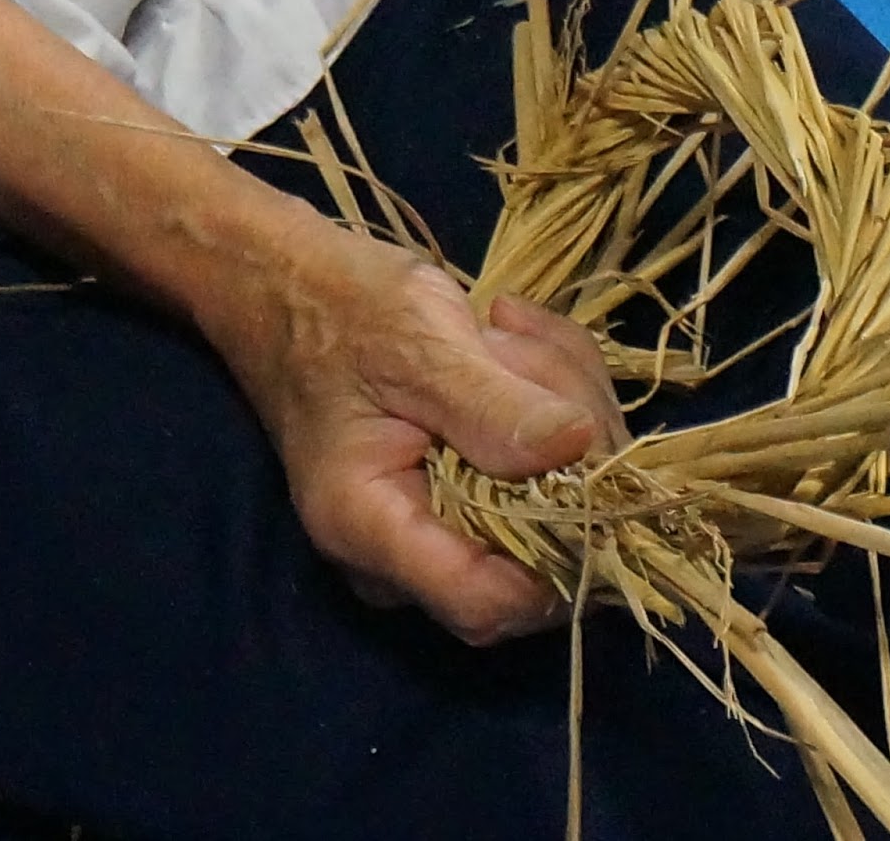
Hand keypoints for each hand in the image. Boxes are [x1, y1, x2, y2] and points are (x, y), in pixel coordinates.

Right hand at [206, 210, 626, 644]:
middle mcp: (406, 554)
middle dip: (568, 447)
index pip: (487, 605)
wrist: (292, 285)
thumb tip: (579, 447)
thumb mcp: (418, 344)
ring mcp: (442, 529)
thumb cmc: (340, 310)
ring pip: (559, 504)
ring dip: (564, 405)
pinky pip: (548, 474)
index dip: (564, 558)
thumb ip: (493, 407)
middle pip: (539, 555)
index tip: (597, 466)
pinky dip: (555, 401)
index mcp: (371, 529)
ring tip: (508, 331)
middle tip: (526, 351)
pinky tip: (515, 341)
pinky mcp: (472, 497)